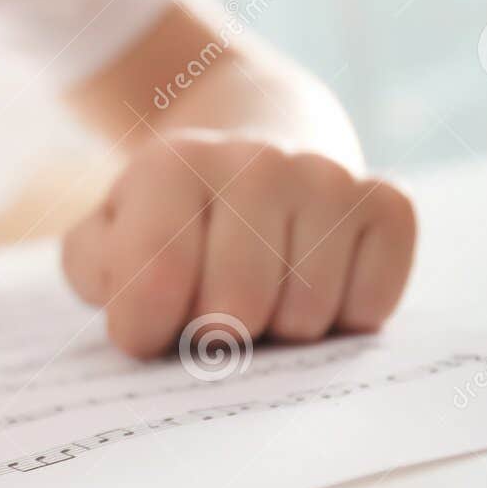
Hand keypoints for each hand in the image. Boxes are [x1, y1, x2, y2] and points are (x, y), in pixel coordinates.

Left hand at [61, 131, 415, 357]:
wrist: (255, 154)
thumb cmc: (170, 222)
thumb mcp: (107, 238)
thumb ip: (97, 271)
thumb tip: (140, 313)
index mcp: (173, 165)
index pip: (155, 287)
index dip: (144, 330)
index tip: (147, 322)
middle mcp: (256, 160)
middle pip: (235, 312)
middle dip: (215, 333)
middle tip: (209, 305)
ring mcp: (329, 177)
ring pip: (304, 319)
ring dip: (277, 328)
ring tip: (260, 288)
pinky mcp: (389, 204)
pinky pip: (369, 309)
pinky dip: (341, 320)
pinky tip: (313, 280)